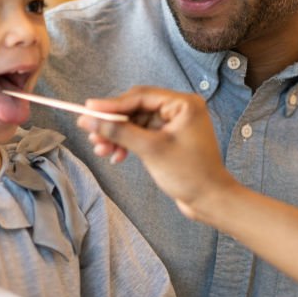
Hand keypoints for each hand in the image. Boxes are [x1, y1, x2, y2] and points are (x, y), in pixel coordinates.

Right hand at [78, 87, 240, 220]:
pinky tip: (116, 156)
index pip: (140, 96)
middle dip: (114, 123)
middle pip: (136, 108)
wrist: (210, 200)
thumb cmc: (189, 174)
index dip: (111, 104)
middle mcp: (181, 109)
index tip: (87, 110)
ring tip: (101, 150)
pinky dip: (129, 143)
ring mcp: (176, 124)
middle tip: (92, 135)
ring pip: (137, 123)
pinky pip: (143, 134)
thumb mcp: (150, 150)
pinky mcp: (171, 139)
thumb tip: (89, 120)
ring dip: (118, 135)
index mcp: (184, 104)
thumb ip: (119, 132)